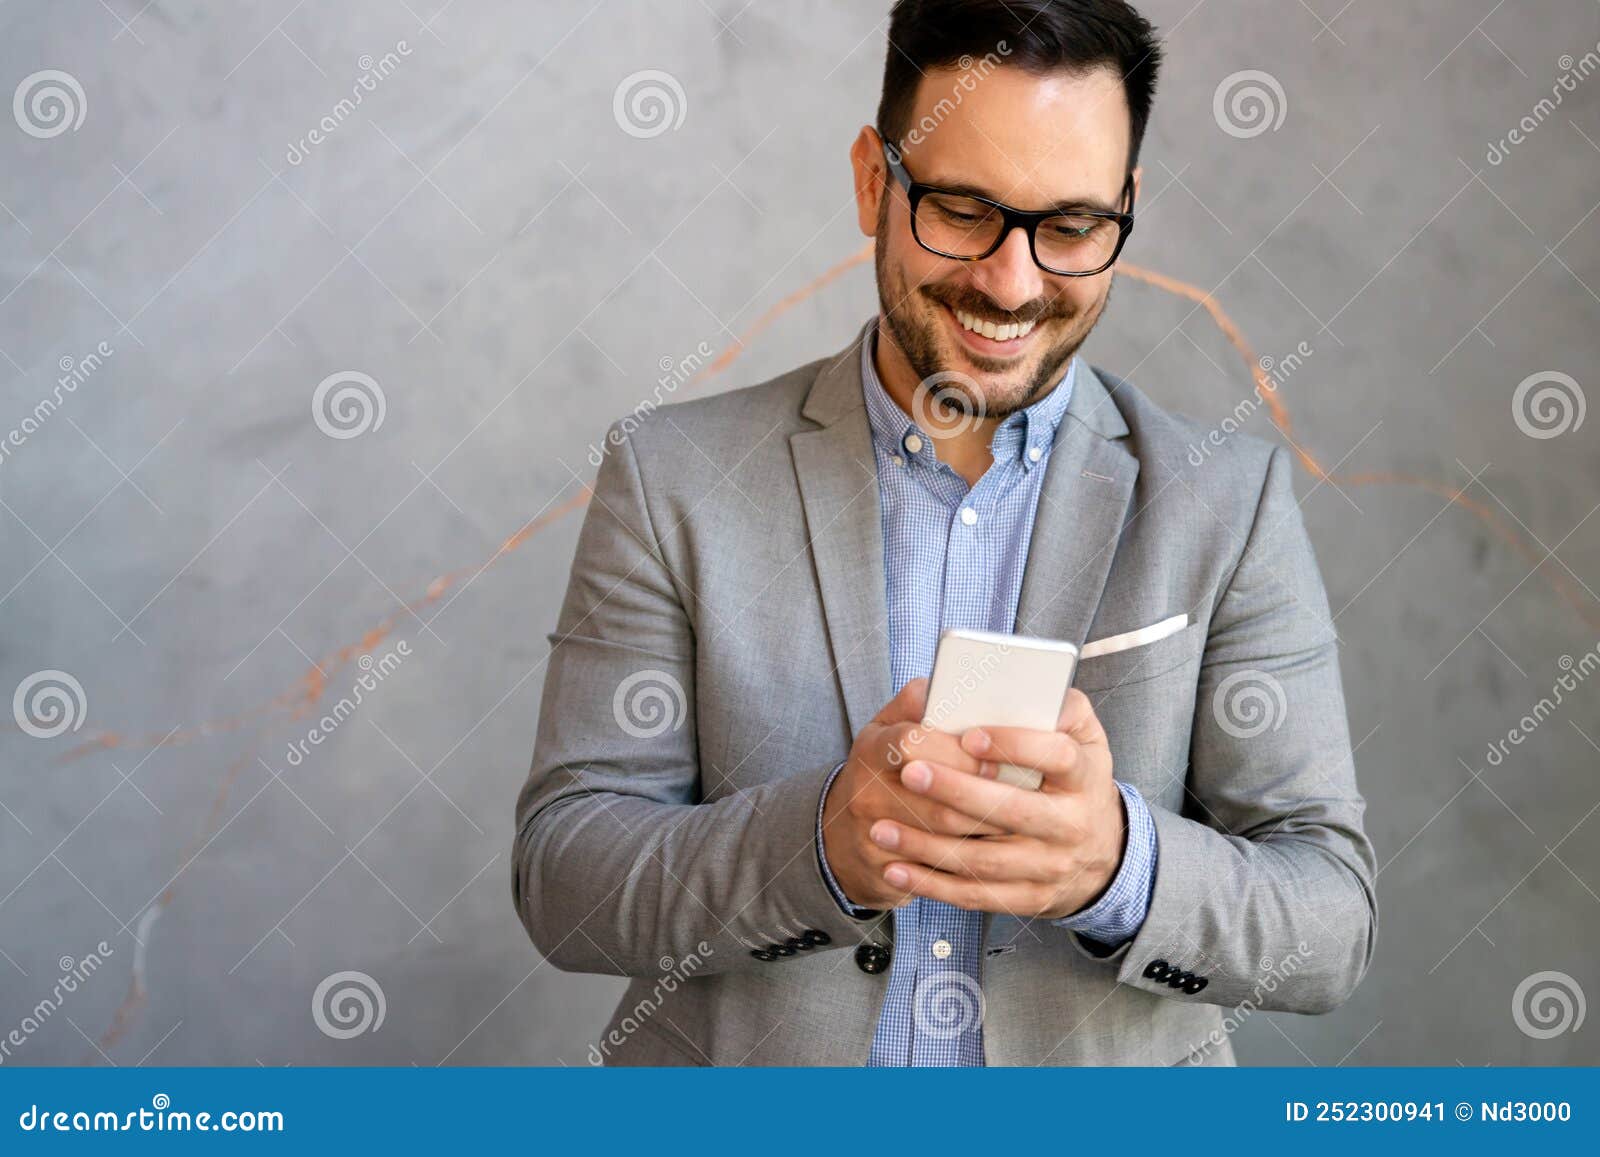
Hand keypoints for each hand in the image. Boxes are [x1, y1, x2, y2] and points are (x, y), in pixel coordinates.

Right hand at [821, 678, 1007, 909]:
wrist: (840, 836)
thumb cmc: (880, 771)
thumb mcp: (888, 728)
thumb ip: (917, 703)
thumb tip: (951, 681)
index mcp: (872, 747)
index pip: (912, 743)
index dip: (956, 753)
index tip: (992, 757)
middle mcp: (866, 791)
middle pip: (933, 798)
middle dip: (983, 798)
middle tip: (1023, 796)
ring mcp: (871, 835)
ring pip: (942, 838)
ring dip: (986, 832)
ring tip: (1021, 823)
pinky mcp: (882, 870)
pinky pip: (935, 871)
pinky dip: (970, 861)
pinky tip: (997, 852)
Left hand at [866, 688, 1126, 918]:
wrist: (1099, 851)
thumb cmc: (1073, 778)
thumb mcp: (1083, 736)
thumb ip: (1059, 706)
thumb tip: (1024, 685)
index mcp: (1083, 775)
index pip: (1056, 755)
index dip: (1014, 744)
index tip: (968, 735)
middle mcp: (1071, 824)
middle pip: (1011, 810)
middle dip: (955, 791)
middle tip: (910, 773)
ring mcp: (1051, 866)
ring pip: (984, 859)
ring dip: (927, 845)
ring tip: (881, 828)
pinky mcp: (1030, 897)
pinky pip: (976, 895)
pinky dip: (932, 884)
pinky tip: (895, 869)